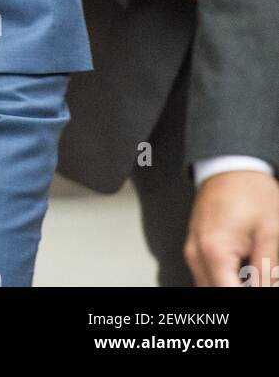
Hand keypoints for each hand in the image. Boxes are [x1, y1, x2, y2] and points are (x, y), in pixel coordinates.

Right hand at [185, 171, 278, 285]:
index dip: (247, 298)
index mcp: (215, 250)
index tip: (263, 286)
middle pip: (214, 292)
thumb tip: (267, 288)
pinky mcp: (194, 245)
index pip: (228, 294)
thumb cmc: (249, 189)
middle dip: (237, 290)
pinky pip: (205, 274)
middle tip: (261, 280)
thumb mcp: (270, 232)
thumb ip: (267, 270)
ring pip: (207, 286)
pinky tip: (240, 274)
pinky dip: (222, 279)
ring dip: (228, 285)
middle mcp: (197, 252)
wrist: (230, 163)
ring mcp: (192, 248)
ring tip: (253, 276)